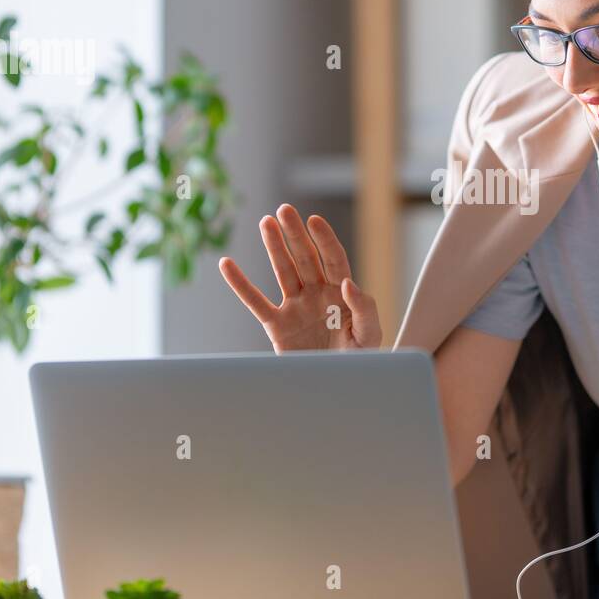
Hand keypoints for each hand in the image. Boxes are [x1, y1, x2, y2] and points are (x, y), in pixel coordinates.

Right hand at [218, 204, 381, 350]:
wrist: (336, 388)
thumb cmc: (359, 362)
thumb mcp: (370, 336)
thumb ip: (365, 309)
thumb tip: (347, 283)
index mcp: (342, 295)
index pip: (334, 260)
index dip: (324, 240)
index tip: (314, 221)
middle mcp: (318, 295)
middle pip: (306, 258)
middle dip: (295, 234)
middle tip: (284, 210)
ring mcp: (296, 308)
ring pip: (283, 271)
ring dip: (274, 247)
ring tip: (265, 222)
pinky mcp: (277, 326)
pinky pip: (255, 302)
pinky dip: (240, 285)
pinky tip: (227, 264)